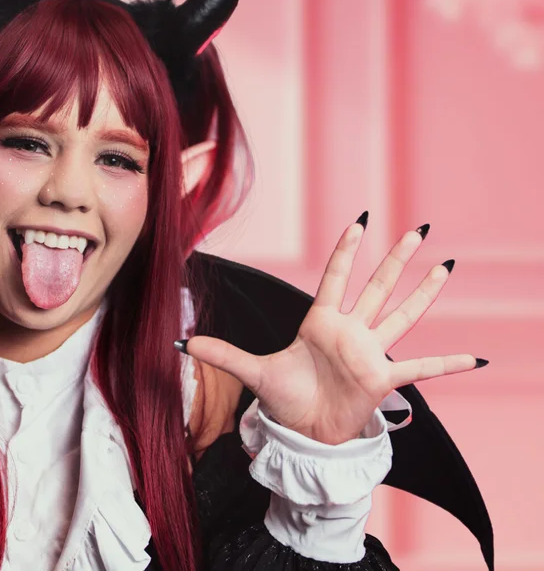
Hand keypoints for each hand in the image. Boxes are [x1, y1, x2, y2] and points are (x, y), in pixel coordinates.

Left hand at [184, 214, 483, 444]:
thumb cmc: (283, 399)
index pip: (336, 277)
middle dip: (395, 258)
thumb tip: (180, 343)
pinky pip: (420, 369)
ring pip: (401, 314)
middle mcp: (350, 332)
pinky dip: (446, 365)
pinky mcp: (383, 380)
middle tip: (417, 228)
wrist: (302, 434)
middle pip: (376, 286)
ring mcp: (369, 353)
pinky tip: (474, 358)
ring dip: (423, 292)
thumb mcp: (252, 371)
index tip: (360, 221)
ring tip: (446, 265)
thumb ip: (221, 353)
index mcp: (320, 323)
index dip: (347, 250)